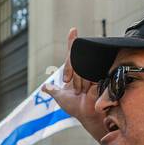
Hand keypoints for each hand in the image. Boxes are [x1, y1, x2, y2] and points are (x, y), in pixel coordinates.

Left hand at [40, 27, 107, 141]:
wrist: (86, 114)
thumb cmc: (75, 107)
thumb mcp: (60, 97)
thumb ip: (53, 90)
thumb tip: (44, 87)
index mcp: (74, 72)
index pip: (71, 54)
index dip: (72, 41)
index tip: (72, 30)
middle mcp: (83, 69)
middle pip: (73, 58)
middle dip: (70, 72)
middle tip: (75, 89)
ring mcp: (91, 71)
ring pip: (80, 67)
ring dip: (78, 82)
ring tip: (82, 93)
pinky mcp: (99, 74)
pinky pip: (88, 72)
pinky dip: (85, 82)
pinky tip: (88, 90)